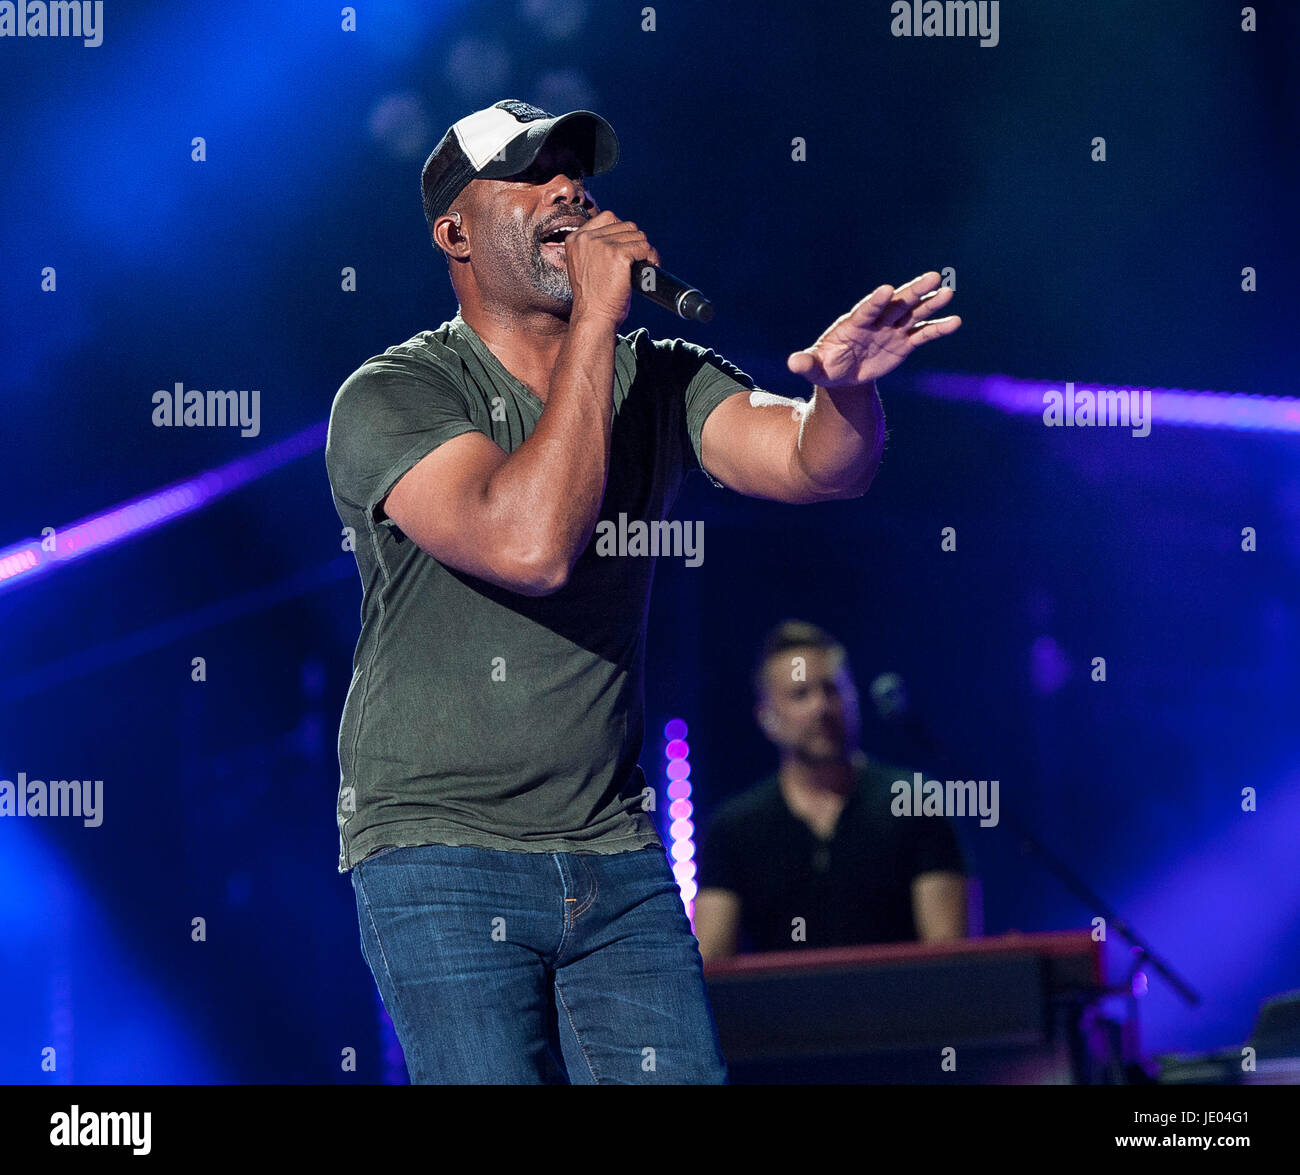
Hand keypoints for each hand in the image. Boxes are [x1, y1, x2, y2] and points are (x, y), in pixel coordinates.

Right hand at [565, 210, 660, 326]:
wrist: (593, 317)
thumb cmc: (593, 298)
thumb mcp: (586, 266)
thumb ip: (595, 248)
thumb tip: (623, 236)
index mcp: (575, 239)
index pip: (608, 217)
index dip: (622, 231)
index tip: (626, 248)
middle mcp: (586, 238)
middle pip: (626, 225)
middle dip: (636, 242)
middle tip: (638, 261)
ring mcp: (602, 245)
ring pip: (638, 235)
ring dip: (645, 250)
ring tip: (643, 267)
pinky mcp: (618, 255)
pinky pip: (644, 247)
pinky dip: (651, 258)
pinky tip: (649, 268)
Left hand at [787, 272, 959, 386]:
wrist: (842, 375)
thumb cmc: (825, 367)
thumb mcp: (814, 368)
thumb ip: (806, 363)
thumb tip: (793, 363)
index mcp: (853, 324)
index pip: (867, 310)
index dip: (876, 301)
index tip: (886, 289)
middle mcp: (876, 322)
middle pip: (896, 304)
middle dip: (913, 291)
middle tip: (933, 277)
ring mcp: (891, 330)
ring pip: (913, 314)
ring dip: (930, 304)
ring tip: (948, 292)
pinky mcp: (903, 343)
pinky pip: (922, 335)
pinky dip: (937, 329)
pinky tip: (955, 322)